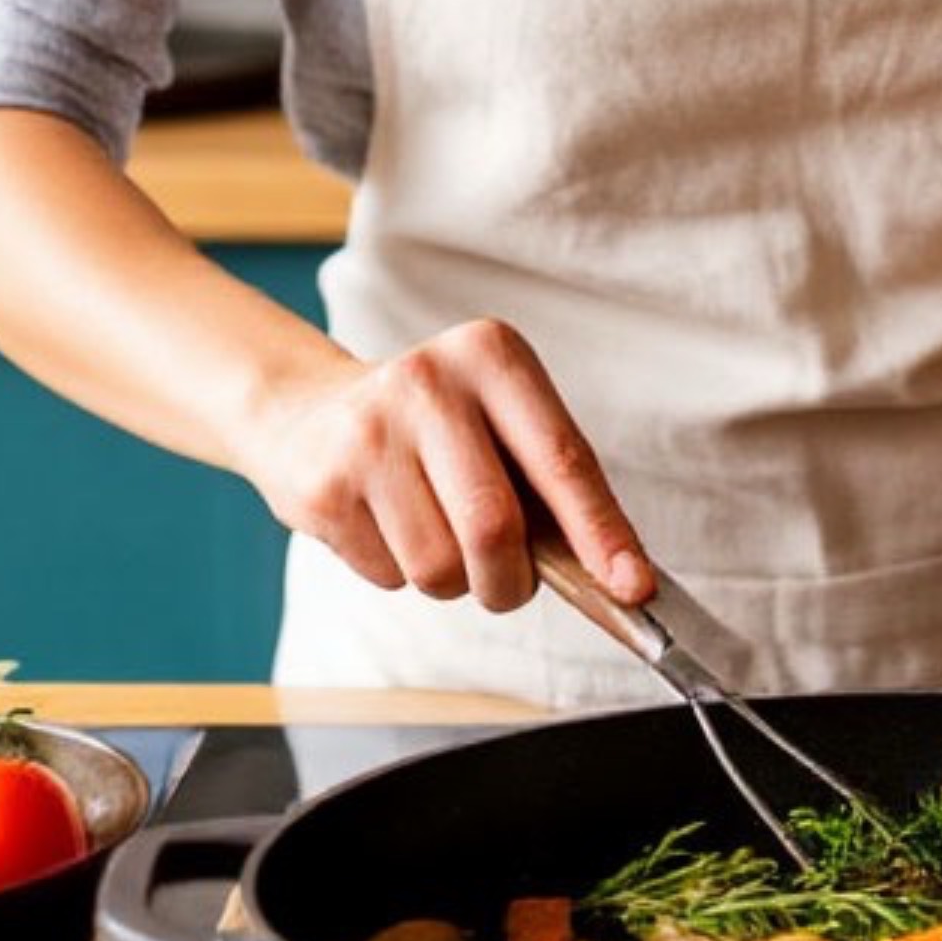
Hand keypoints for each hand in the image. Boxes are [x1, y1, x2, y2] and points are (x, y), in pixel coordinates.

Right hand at [253, 318, 651, 615]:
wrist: (308, 413)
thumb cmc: (434, 429)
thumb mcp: (497, 420)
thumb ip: (551, 484)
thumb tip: (617, 573)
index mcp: (491, 354)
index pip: (561, 458)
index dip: (601, 532)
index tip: (633, 586)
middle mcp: (428, 382)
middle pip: (494, 527)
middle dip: (512, 582)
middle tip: (509, 584)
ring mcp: (368, 433)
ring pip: (439, 568)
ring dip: (454, 582)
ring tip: (436, 535)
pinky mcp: (323, 487)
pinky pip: (390, 577)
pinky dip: (401, 574)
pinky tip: (386, 527)